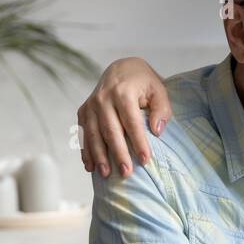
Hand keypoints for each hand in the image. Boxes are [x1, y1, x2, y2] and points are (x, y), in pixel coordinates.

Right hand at [76, 57, 170, 177]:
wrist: (120, 68)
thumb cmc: (143, 82)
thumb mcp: (158, 90)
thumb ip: (161, 109)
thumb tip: (156, 131)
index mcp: (123, 92)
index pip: (132, 121)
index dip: (138, 142)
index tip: (145, 160)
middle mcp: (103, 98)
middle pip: (110, 130)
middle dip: (118, 153)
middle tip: (126, 173)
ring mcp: (91, 105)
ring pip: (93, 134)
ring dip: (99, 156)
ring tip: (106, 174)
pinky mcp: (83, 111)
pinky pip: (82, 133)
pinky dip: (86, 151)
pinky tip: (90, 167)